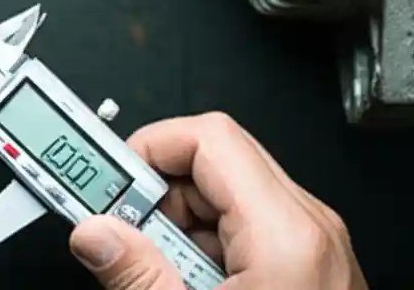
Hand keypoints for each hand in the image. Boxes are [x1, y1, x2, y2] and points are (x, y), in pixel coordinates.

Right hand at [68, 112, 366, 289]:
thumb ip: (136, 276)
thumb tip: (97, 234)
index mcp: (286, 234)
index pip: (208, 139)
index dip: (149, 151)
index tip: (107, 187)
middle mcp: (310, 231)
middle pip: (217, 165)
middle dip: (159, 198)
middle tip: (122, 239)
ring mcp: (316, 251)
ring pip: (231, 200)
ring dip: (181, 229)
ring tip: (160, 280)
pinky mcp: (311, 271)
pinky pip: (250, 233)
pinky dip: (210, 251)